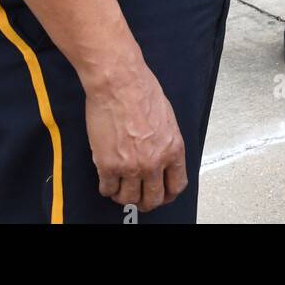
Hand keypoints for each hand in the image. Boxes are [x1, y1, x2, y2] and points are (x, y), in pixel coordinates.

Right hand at [84, 63, 187, 212]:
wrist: (119, 83)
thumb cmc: (142, 91)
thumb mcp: (167, 118)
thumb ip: (166, 142)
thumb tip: (161, 155)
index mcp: (173, 149)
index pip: (177, 185)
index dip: (168, 194)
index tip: (162, 194)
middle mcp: (154, 162)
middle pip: (153, 199)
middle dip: (146, 201)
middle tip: (139, 197)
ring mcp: (131, 167)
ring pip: (128, 199)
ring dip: (124, 196)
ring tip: (120, 188)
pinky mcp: (108, 165)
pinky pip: (107, 189)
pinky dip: (107, 188)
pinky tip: (107, 179)